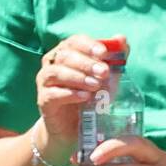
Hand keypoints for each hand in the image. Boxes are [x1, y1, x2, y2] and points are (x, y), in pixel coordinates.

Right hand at [36, 34, 129, 153]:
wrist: (71, 126)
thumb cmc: (88, 96)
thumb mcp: (104, 77)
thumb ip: (113, 59)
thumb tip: (122, 39)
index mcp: (66, 52)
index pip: (75, 41)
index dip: (89, 45)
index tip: (104, 53)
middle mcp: (52, 63)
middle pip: (65, 56)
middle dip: (86, 63)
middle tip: (104, 72)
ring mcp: (45, 81)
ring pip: (56, 73)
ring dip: (78, 78)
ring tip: (95, 86)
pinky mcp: (43, 99)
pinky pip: (53, 94)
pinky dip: (70, 94)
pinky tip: (84, 97)